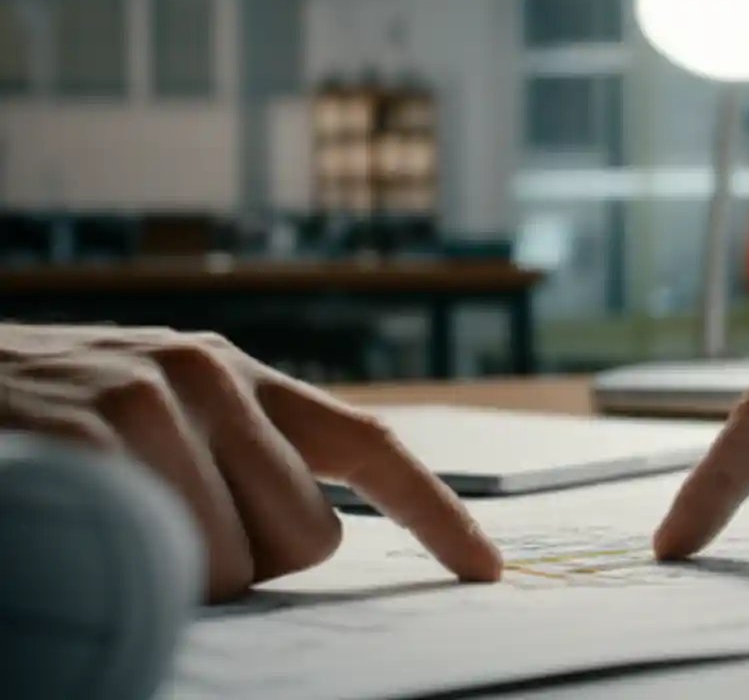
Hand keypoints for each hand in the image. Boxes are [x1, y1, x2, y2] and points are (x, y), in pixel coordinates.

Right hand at [0, 325, 501, 600]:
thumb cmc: (57, 416)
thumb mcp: (161, 411)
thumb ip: (239, 455)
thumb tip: (308, 539)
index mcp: (242, 376)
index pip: (371, 445)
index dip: (437, 514)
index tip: (485, 569)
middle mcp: (210, 375)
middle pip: (310, 536)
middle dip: (252, 566)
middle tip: (171, 537)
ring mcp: (151, 400)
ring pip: (236, 564)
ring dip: (180, 580)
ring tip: (114, 525)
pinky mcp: (94, 435)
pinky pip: (165, 563)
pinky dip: (133, 579)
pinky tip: (86, 528)